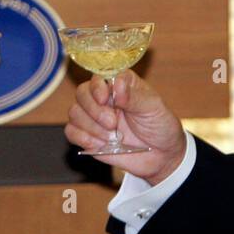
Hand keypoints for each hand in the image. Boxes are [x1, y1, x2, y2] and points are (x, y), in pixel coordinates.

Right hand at [64, 69, 185, 184]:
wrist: (162, 157)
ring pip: (74, 112)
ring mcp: (94, 117)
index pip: (98, 77)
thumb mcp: (153, 109)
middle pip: (81, 93)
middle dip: (94, 110)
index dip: (97, 88)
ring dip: (91, 126)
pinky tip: (100, 144)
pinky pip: (71, 131)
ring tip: (112, 137)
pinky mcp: (88, 135)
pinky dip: (82, 138)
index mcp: (120, 84)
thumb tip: (117, 84)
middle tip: (112, 124)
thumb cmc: (160, 126)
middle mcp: (104, 97)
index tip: (105, 100)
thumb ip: (134, 97)